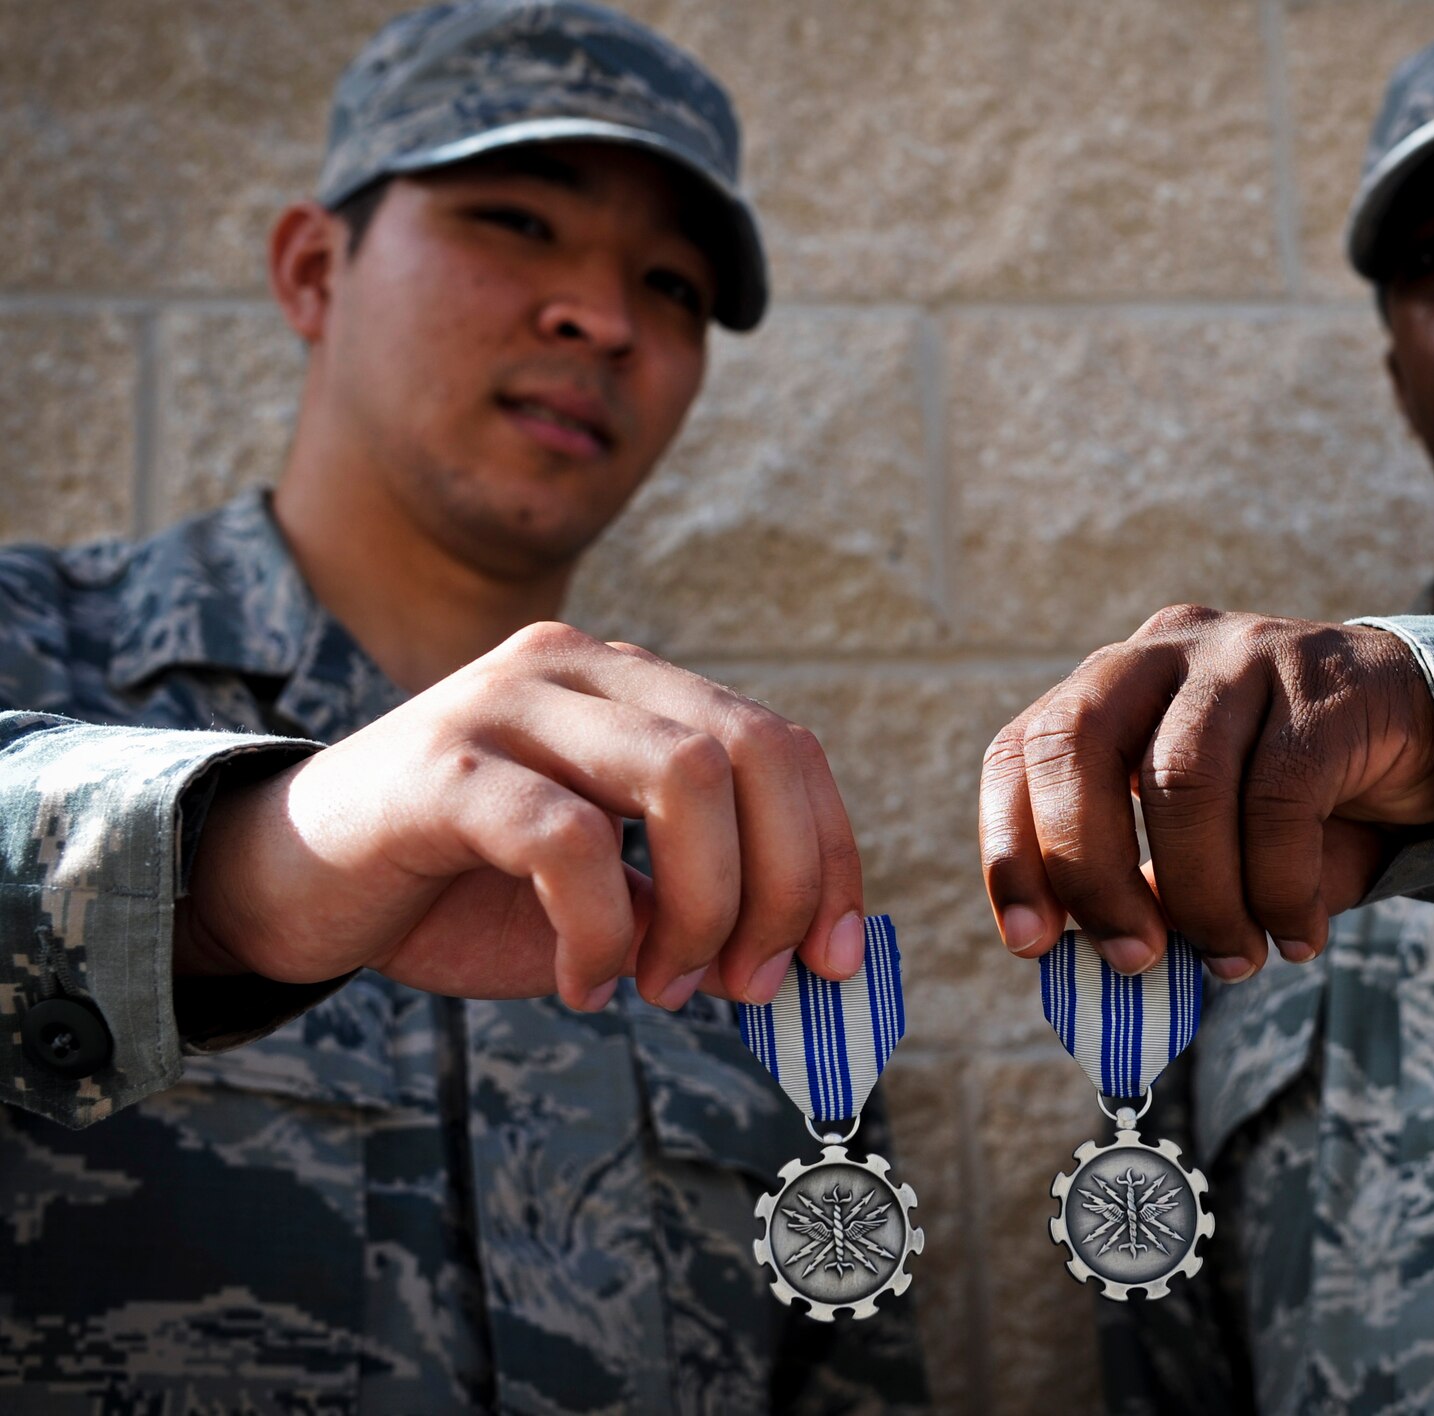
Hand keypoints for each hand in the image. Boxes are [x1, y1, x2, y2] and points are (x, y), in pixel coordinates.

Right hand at [175, 622, 863, 1010]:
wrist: (291, 887)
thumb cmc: (462, 893)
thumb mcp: (608, 901)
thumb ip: (697, 909)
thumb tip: (808, 964)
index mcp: (634, 688)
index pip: (782, 743)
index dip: (831, 854)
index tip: (836, 960)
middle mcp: (581, 668)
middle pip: (751, 748)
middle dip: (784, 880)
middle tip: (753, 982)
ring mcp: (509, 702)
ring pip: (684, 775)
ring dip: (704, 905)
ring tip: (665, 985)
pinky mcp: (442, 765)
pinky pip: (568, 840)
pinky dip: (600, 930)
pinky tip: (582, 983)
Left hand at [979, 606, 1433, 978]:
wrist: (1428, 736)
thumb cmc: (1297, 800)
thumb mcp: (1207, 843)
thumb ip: (1149, 890)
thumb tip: (1101, 964)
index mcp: (1113, 683)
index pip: (1022, 749)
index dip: (1012, 848)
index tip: (1031, 943)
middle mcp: (1165, 651)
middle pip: (1078, 745)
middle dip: (1093, 870)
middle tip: (1133, 958)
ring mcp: (1245, 656)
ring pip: (1182, 782)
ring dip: (1202, 896)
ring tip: (1235, 958)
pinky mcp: (1324, 685)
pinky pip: (1280, 799)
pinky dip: (1281, 887)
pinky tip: (1299, 933)